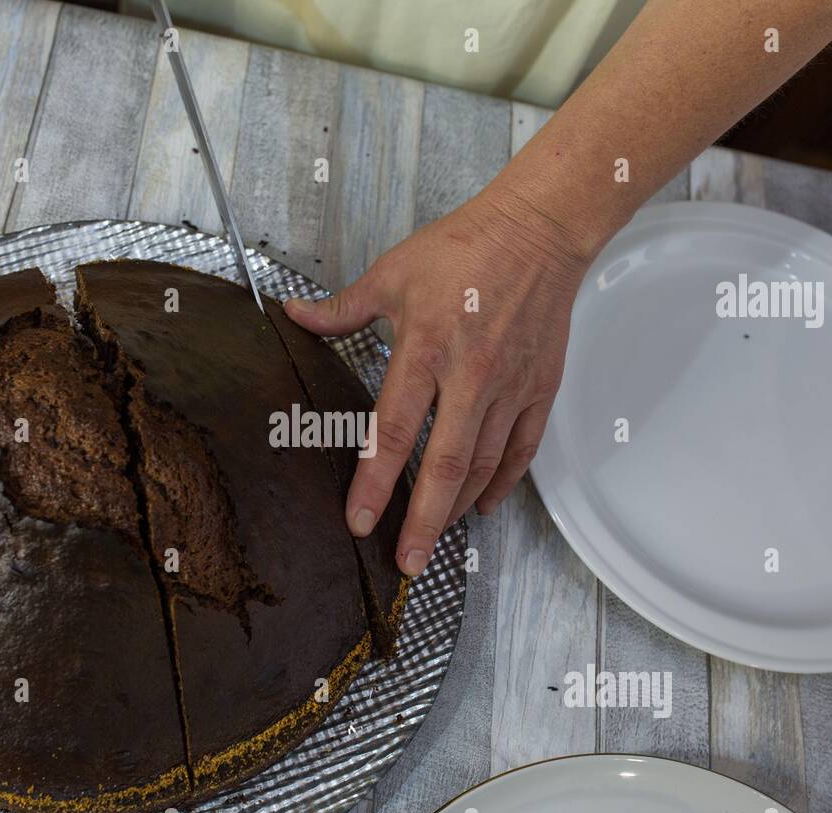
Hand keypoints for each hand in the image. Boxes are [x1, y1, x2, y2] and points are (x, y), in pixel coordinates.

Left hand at [284, 187, 596, 576]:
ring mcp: (509, 387)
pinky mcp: (539, 389)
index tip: (359, 520)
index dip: (375, 481)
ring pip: (484, 464)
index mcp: (426, 349)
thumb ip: (341, 309)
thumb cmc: (464, 249)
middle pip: (445, 464)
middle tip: (408, 562)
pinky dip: (503, 482)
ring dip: (458, 508)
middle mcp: (470, 376)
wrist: (538, 231)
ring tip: (436, 540)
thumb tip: (293, 316)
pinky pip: (521, 448)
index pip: (395, 430)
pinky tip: (485, 505)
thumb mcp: (392, 274)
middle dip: (423, 520)